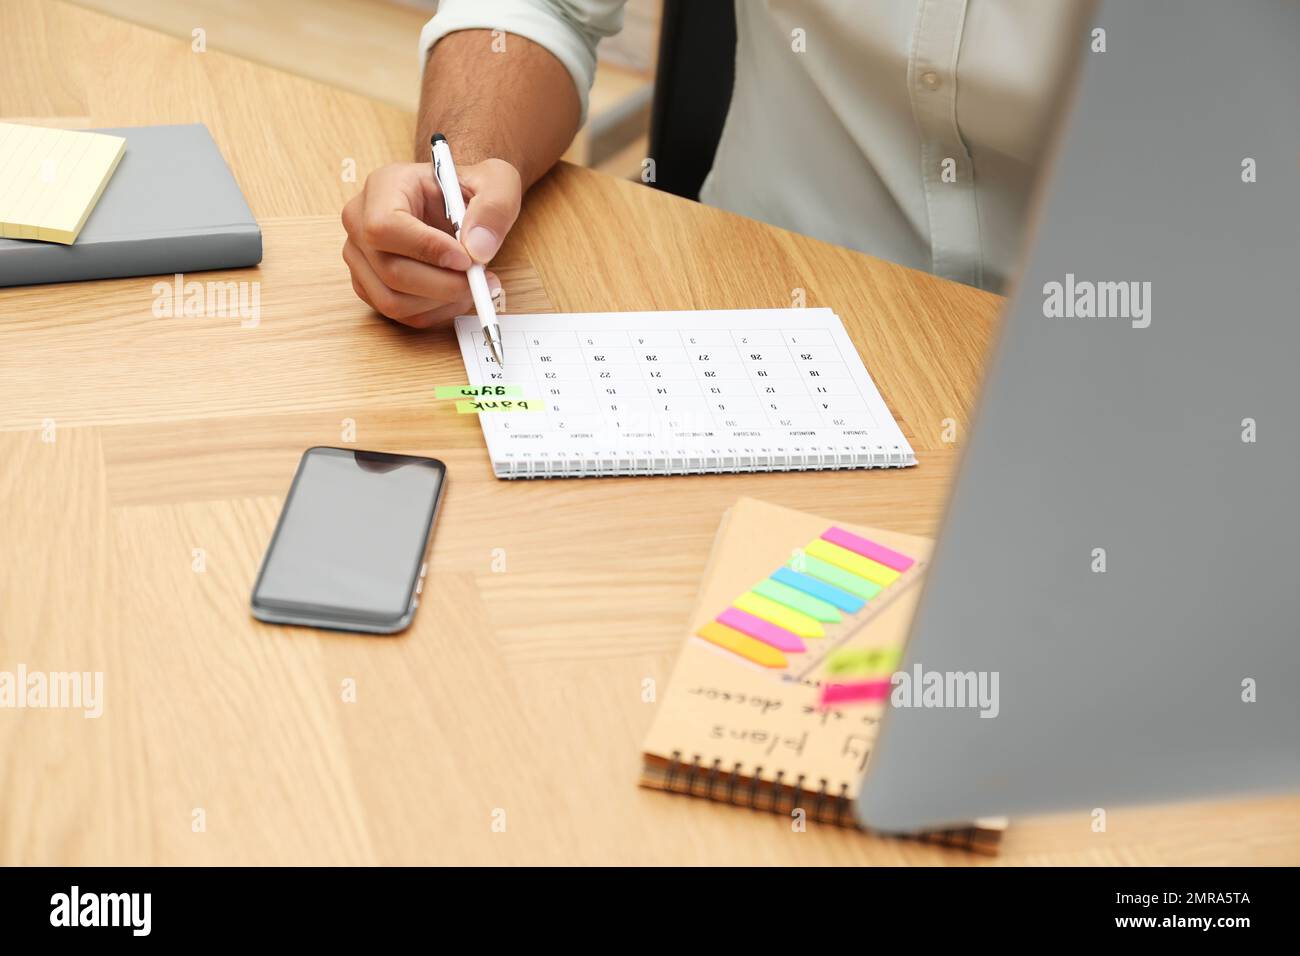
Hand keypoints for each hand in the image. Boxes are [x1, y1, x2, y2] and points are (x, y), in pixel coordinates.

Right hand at [341, 158, 521, 327]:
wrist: (458, 203)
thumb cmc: (470, 190)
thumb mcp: (496, 183)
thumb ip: (493, 209)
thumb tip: (478, 250)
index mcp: (383, 186)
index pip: (385, 226)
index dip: (427, 249)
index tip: (466, 259)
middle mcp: (360, 222)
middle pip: (391, 271)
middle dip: (444, 285)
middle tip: (480, 281)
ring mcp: (360, 258)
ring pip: (393, 301)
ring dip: (442, 302)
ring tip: (473, 286)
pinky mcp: (370, 286)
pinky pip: (401, 314)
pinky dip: (435, 313)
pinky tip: (458, 295)